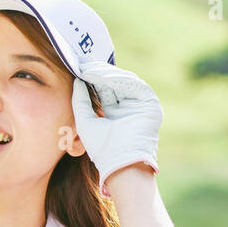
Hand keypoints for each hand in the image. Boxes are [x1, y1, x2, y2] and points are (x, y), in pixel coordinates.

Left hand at [71, 60, 162, 190]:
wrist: (120, 163)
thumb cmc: (101, 147)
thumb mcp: (85, 120)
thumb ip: (80, 100)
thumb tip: (76, 80)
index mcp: (114, 113)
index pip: (103, 89)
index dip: (91, 77)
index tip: (77, 67)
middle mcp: (128, 108)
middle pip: (113, 83)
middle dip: (98, 72)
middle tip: (83, 63)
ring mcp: (140, 106)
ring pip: (124, 82)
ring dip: (106, 74)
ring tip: (89, 69)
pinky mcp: (151, 106)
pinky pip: (136, 86)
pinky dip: (120, 79)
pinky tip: (102, 76)